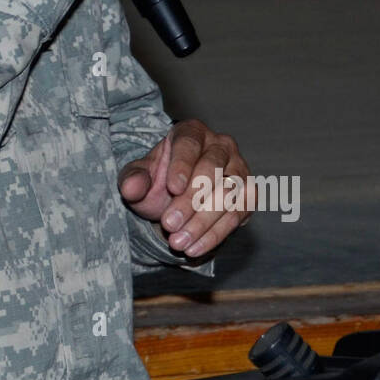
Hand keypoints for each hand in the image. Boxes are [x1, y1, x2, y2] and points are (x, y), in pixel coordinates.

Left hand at [117, 118, 253, 257]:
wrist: (177, 199)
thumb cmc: (159, 180)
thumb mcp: (139, 178)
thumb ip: (133, 179)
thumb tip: (131, 187)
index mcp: (192, 131)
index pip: (189, 144)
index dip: (182, 165)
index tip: (172, 188)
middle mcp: (221, 145)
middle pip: (211, 170)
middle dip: (190, 200)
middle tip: (169, 224)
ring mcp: (239, 169)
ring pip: (228, 195)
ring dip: (202, 222)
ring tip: (178, 242)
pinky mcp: (249, 194)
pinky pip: (238, 214)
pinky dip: (216, 234)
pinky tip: (195, 248)